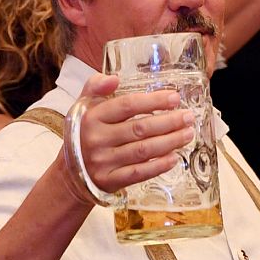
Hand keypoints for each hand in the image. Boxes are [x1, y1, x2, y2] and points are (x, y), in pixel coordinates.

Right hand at [62, 73, 192, 199]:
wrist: (71, 174)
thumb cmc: (85, 133)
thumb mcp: (84, 107)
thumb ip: (96, 87)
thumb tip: (114, 78)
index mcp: (92, 117)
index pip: (127, 106)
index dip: (154, 101)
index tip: (175, 98)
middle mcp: (96, 139)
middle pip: (140, 128)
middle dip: (169, 122)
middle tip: (188, 117)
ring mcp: (102, 162)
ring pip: (143, 150)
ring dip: (170, 142)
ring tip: (188, 134)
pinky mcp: (109, 181)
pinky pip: (138, 173)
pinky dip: (159, 166)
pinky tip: (174, 157)